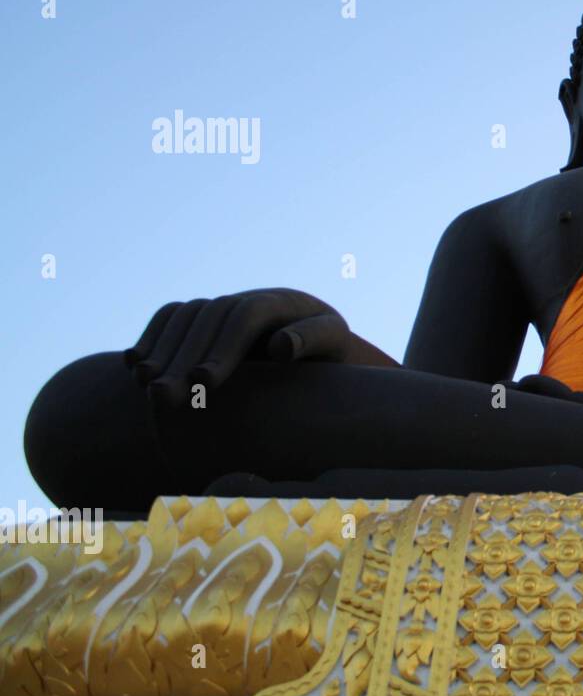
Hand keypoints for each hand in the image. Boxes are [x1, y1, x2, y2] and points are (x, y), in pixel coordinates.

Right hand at [124, 288, 350, 405]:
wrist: (321, 352)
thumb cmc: (332, 355)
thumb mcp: (334, 344)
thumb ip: (314, 340)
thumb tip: (282, 345)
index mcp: (282, 303)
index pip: (244, 317)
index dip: (223, 347)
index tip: (205, 382)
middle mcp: (247, 299)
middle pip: (207, 319)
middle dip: (182, 357)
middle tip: (164, 396)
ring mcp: (223, 306)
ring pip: (183, 319)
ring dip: (161, 351)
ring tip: (146, 387)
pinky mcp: (207, 320)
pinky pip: (171, 320)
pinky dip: (151, 339)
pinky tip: (135, 368)